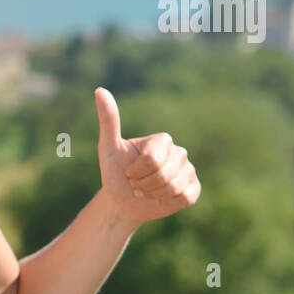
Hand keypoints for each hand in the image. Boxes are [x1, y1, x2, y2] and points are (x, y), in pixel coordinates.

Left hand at [95, 86, 199, 226]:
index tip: (128, 172)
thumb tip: (100, 90)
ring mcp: (188, 170)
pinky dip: (168, 202)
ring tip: (147, 191)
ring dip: (154, 194)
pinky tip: (161, 198)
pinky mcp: (193, 189)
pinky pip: (186, 196)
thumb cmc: (115, 173)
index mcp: (162, 140)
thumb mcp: (108, 148)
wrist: (123, 201)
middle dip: (144, 184)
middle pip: (163, 174)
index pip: (152, 159)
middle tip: (137, 184)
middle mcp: (178, 152)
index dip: (136, 171)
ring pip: (174, 187)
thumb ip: (108, 120)